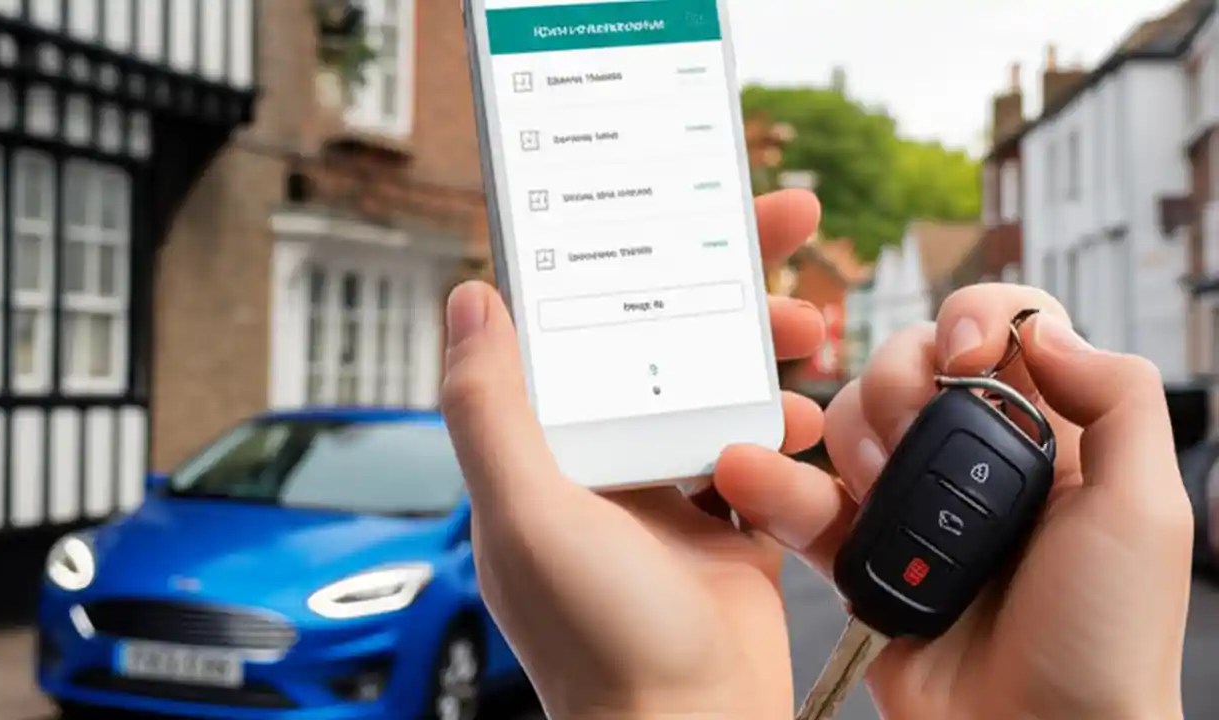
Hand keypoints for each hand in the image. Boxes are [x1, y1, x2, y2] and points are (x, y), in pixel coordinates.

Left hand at [440, 189, 826, 718]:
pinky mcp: (728, 516)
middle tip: (791, 221)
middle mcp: (604, 454)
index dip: (633, 250)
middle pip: (666, 333)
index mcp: (548, 441)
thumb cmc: (601, 642)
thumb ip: (490, 409)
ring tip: (814, 333)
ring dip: (771, 344)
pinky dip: (790, 422)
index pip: (585, 318)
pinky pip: (763, 441)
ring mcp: (669, 484)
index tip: (685, 199)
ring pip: (722, 378)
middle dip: (727, 276)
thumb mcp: (527, 516)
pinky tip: (810, 423)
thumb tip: (469, 299)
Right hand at [717, 284, 1193, 719]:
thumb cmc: (1104, 642)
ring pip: (849, 418)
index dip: (971, 320)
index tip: (963, 360)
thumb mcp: (1145, 512)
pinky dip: (773, 480)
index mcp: (1049, 434)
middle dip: (899, 385)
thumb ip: (1117, 400)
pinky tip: (751, 472)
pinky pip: (802, 495)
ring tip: (878, 498)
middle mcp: (974, 456)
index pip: (1002, 327)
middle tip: (917, 440)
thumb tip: (1042, 329)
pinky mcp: (860, 549)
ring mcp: (913, 503)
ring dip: (850, 441)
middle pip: (907, 359)